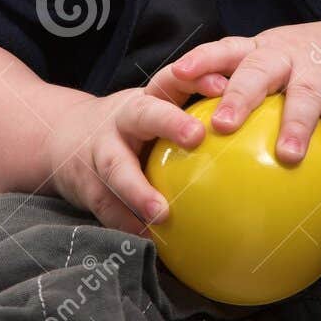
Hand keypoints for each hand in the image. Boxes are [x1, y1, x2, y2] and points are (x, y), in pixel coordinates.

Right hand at [41, 59, 228, 235]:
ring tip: (162, 214)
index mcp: (145, 100)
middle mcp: (121, 121)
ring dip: (138, 191)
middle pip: (143, 114)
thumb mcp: (154, 113)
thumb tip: (261, 133)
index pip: (171, 80)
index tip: (223, 86)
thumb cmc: (129, 129)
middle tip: (197, 135)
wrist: (59, 137)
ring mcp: (98, 152)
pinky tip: (147, 241)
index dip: (196, 78)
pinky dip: (125, 223)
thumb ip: (193, 118)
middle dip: (168, 122)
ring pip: (115, 168)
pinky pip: (105, 207)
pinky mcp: (85, 185)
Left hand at [168, 24, 320, 185]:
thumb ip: (235, 92)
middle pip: (260, 70)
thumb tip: (189, 141)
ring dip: (296, 125)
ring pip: (306, 94)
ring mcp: (320, 71)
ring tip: (287, 155)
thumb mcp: (267, 63)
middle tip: (224, 124)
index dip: (202, 59)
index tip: (179, 74)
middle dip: (240, 95)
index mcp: (259, 51)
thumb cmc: (300, 63)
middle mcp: (286, 57)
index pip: (225, 49)